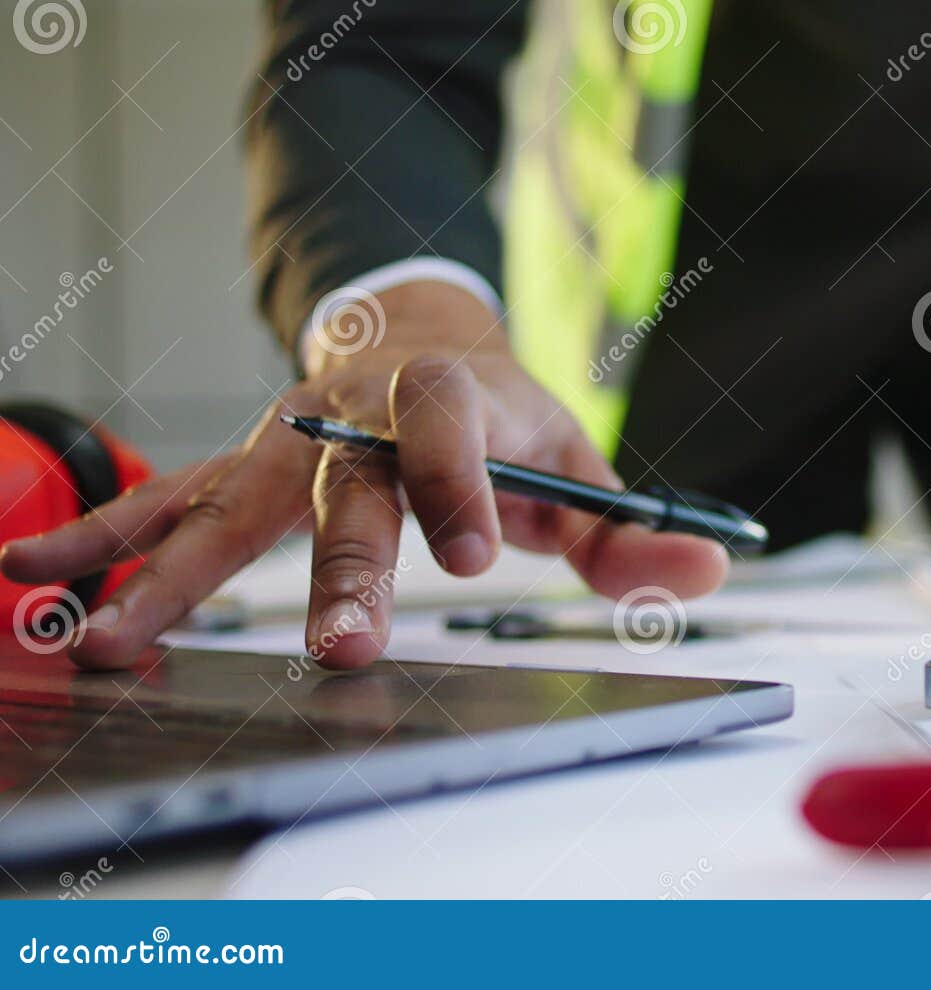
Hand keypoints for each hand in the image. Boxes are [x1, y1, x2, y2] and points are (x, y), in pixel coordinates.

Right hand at [0, 282, 728, 669]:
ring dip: (173, 568)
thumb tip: (710, 573)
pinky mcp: (245, 467)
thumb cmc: (505, 416)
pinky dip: (109, 540)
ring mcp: (291, 440)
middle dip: (342, 563)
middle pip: (344, 483)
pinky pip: (170, 501)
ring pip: (232, 499)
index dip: (461, 483)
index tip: (473, 554)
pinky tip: (41, 576)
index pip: (451, 428)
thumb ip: (636, 530)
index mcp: (452, 398)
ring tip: (113, 632)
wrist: (424, 339)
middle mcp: (359, 415)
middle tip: (344, 642)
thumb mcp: (581, 464)